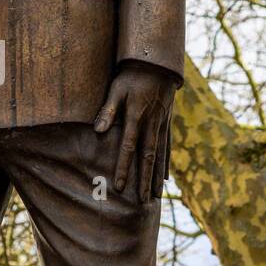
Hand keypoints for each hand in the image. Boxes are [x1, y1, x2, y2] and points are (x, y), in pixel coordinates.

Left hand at [94, 61, 177, 200]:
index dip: (124, 168)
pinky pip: (167, 147)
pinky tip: (165, 177)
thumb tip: (98, 130)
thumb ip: (108, 110)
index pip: (129, 148)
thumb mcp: (116, 89)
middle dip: (144, 180)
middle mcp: (152, 124)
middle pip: (148, 157)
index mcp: (137, 117)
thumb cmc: (131, 75)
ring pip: (160, 155)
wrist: (158, 63)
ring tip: (155, 196)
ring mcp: (162, 124)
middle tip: (144, 201)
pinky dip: (166, 163)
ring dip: (156, 177)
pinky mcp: (167, 122)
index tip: (121, 186)